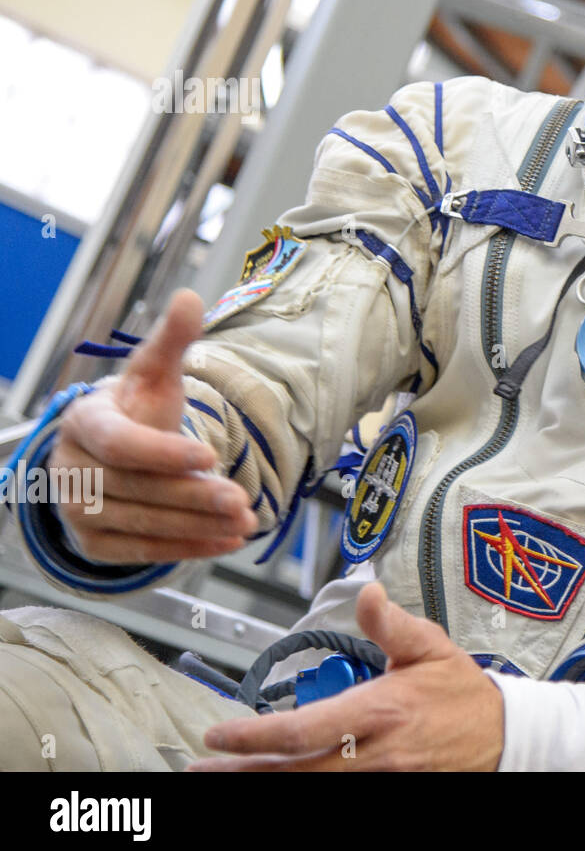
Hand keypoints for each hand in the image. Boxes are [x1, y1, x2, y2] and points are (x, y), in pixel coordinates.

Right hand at [53, 288, 256, 562]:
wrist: (110, 454)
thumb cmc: (135, 410)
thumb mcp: (154, 374)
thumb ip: (172, 339)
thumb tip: (191, 297)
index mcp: (84, 423)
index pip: (120, 444)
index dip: (162, 453)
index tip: (210, 456)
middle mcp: (72, 470)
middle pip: (139, 489)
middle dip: (195, 496)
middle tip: (244, 500)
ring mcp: (78, 511)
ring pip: (145, 524)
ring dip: (200, 525)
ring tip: (247, 520)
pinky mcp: (95, 544)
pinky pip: (144, 552)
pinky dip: (190, 548)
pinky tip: (229, 541)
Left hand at [190, 582, 504, 770]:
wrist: (503, 737)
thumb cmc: (461, 692)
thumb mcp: (431, 646)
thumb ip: (391, 624)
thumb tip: (367, 590)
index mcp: (381, 710)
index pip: (304, 731)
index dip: (254, 739)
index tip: (217, 736)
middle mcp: (375, 753)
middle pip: (294, 772)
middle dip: (242, 774)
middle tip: (199, 770)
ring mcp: (380, 780)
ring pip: (309, 790)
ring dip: (263, 786)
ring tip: (222, 780)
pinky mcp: (385, 792)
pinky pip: (332, 798)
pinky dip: (298, 790)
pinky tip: (273, 783)